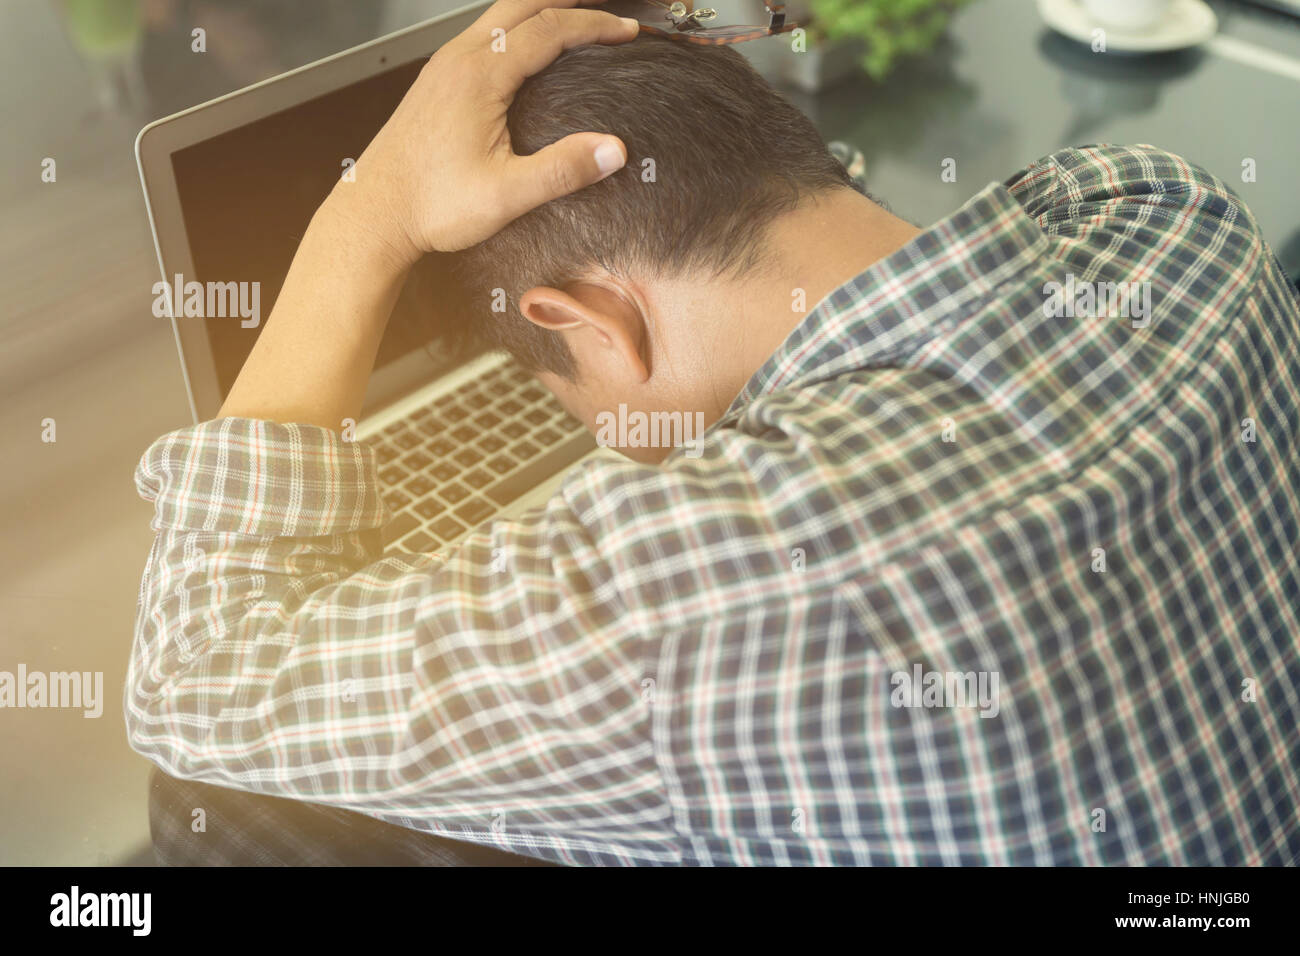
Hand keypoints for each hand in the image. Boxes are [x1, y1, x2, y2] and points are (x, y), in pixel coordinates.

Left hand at [334, 0, 638, 263]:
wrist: (374, 214)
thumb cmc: (430, 205)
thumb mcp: (506, 195)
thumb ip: (562, 170)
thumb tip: (614, 151)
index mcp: (479, 75)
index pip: (550, 30)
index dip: (595, 26)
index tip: (627, 32)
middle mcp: (458, 60)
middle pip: (522, 3)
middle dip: (569, 0)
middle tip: (605, 6)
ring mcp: (443, 68)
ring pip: (499, 14)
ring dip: (540, 8)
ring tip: (573, 15)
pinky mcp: (436, 82)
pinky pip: (482, 35)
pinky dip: (516, 27)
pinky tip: (527, 49)